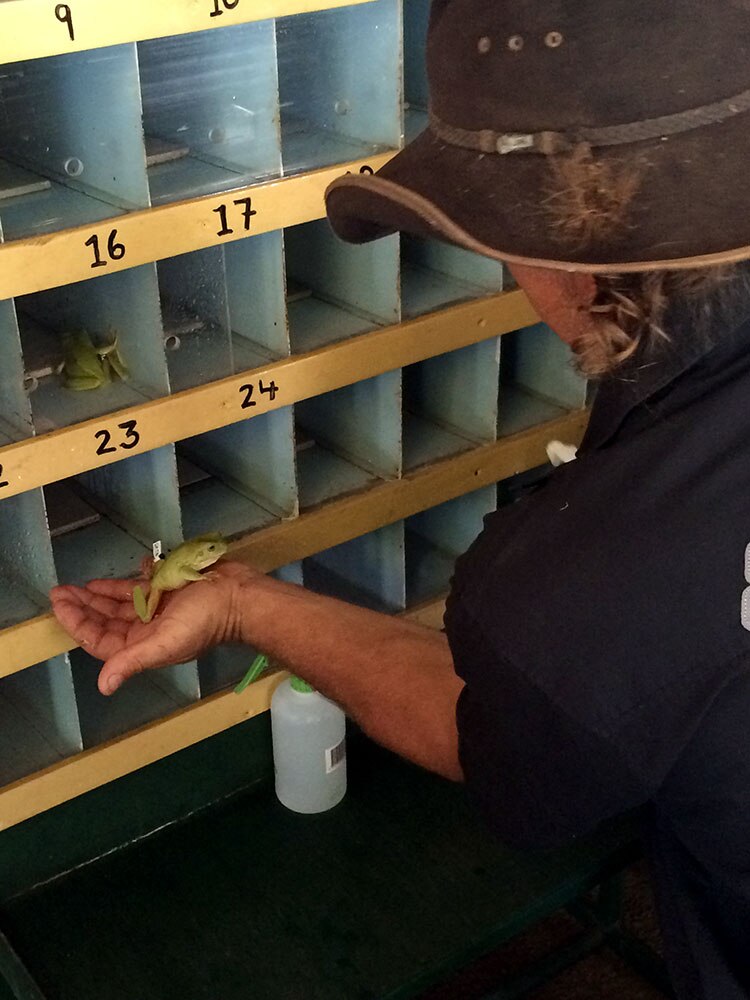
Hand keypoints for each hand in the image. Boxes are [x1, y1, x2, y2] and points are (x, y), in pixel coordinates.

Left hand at [50, 561, 257, 695]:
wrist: (239, 596)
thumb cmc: (204, 620)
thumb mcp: (165, 642)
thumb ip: (133, 661)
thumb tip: (103, 687)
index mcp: (143, 645)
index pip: (99, 638)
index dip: (77, 622)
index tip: (59, 602)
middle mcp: (146, 630)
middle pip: (106, 620)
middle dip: (82, 607)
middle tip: (61, 590)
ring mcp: (157, 610)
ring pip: (119, 604)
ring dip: (99, 595)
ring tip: (80, 585)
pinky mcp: (168, 591)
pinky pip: (141, 587)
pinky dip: (125, 583)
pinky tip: (111, 577)